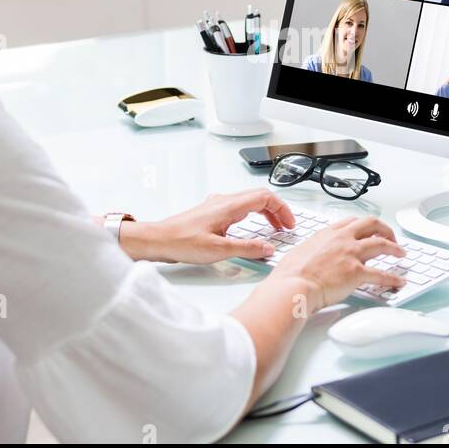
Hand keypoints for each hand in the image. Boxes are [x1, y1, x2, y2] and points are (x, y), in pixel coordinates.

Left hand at [120, 189, 295, 264]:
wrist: (158, 240)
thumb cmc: (182, 242)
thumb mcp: (219, 250)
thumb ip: (247, 248)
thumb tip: (268, 248)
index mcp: (229, 205)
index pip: (265, 198)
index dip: (282, 210)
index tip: (289, 224)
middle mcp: (224, 201)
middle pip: (260, 197)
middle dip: (277, 211)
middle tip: (286, 227)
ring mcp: (217, 205)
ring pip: (249, 202)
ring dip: (265, 214)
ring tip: (273, 229)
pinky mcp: (212, 213)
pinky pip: (239, 208)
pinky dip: (252, 216)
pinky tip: (251, 230)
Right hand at [268, 216, 404, 310]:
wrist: (294, 286)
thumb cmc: (291, 274)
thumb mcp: (300, 252)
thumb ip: (312, 250)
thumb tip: (311, 255)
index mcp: (328, 233)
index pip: (352, 222)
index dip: (364, 225)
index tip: (369, 230)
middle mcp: (342, 239)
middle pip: (372, 225)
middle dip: (385, 229)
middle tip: (391, 237)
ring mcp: (351, 254)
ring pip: (382, 244)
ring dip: (395, 248)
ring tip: (401, 253)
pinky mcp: (357, 272)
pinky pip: (381, 274)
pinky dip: (392, 278)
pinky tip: (398, 281)